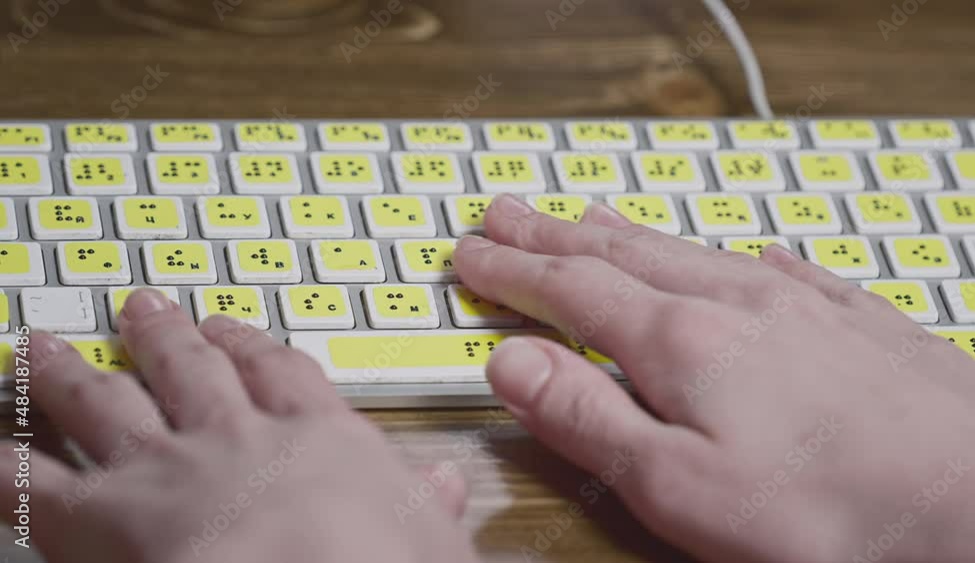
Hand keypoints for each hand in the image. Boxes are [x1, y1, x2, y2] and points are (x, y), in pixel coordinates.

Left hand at [0, 290, 477, 562]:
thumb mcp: (435, 535)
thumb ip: (430, 503)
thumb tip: (446, 485)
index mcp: (316, 436)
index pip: (278, 373)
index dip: (251, 346)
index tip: (232, 331)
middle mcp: (235, 437)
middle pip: (187, 369)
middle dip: (161, 335)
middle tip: (140, 305)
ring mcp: (166, 468)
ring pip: (108, 401)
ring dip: (72, 371)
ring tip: (43, 346)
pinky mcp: (103, 517)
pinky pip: (32, 482)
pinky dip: (1, 462)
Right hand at [453, 194, 974, 562]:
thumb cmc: (832, 514)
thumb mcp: (678, 488)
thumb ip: (587, 419)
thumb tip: (510, 361)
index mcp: (682, 344)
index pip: (569, 289)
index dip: (510, 269)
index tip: (471, 251)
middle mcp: (736, 305)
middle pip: (620, 252)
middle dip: (552, 233)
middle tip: (507, 210)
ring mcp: (800, 304)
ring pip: (689, 251)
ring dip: (626, 232)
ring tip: (588, 215)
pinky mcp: (857, 319)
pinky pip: (781, 268)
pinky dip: (736, 255)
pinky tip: (743, 253)